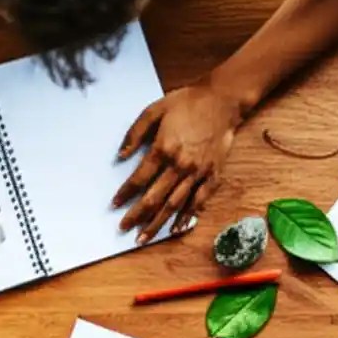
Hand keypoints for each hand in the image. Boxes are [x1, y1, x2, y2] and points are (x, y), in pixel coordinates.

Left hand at [113, 79, 247, 243]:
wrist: (222, 100)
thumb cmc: (187, 102)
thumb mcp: (154, 109)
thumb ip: (135, 132)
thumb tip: (121, 155)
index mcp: (164, 149)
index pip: (139, 179)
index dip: (125, 194)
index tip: (115, 204)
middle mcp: (180, 165)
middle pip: (155, 197)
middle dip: (138, 215)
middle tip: (124, 229)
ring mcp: (197, 172)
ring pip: (175, 204)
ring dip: (158, 222)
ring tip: (145, 237)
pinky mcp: (212, 174)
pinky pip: (199, 200)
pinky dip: (187, 216)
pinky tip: (177, 228)